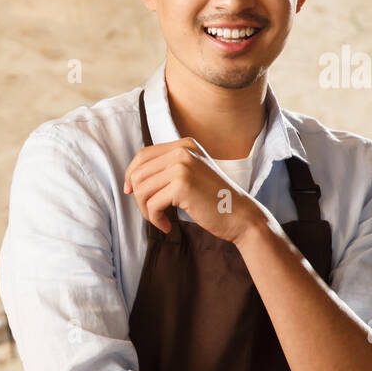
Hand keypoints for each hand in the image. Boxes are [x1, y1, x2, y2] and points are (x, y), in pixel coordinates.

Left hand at [122, 137, 268, 243]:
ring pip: (141, 189)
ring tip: (161, 219)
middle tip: (152, 213)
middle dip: (139, 197)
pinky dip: (155, 219)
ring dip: (146, 210)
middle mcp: (183, 150)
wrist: (241, 216)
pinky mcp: (182, 185)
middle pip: (138, 173)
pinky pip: (152, 204)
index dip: (131, 174)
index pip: (143, 155)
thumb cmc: (214, 200)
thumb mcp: (191, 174)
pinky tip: (167, 226)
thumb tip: (131, 178)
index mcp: (184, 144)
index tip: (130, 191)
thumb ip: (167, 169)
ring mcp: (182, 166)